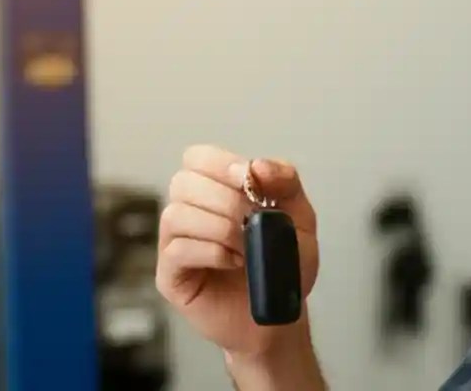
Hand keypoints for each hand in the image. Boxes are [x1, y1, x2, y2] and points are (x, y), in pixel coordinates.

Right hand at [156, 146, 320, 359]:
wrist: (281, 313)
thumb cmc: (284, 263)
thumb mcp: (300, 217)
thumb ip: (286, 183)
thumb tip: (257, 166)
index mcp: (217, 190)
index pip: (198, 157)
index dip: (220, 163)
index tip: (249, 180)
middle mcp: (191, 212)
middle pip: (183, 182)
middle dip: (225, 199)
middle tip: (253, 221)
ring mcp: (176, 243)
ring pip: (176, 214)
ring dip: (220, 228)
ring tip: (247, 247)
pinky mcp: (170, 275)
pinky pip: (177, 249)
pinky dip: (211, 251)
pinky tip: (234, 262)